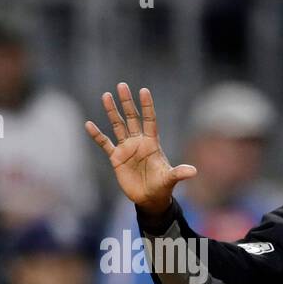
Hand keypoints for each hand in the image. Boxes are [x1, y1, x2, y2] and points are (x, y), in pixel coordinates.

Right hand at [84, 83, 195, 215]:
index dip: (147, 106)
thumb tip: (194, 171)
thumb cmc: (162, 187)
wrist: (150, 199)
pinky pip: (104, 143)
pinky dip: (97, 135)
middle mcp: (138, 142)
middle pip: (132, 118)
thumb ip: (179, 173)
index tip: (144, 90)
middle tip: (122, 85)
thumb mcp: (170, 179)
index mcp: (152, 143)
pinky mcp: (116, 158)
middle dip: (127, 102)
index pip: (149, 120)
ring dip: (112, 111)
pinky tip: (89, 124)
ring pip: (118, 126)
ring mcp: (126, 148)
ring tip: (106, 95)